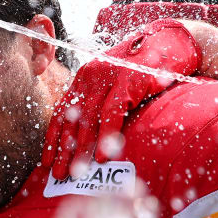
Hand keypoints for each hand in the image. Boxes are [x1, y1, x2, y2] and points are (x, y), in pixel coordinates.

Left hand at [44, 19, 200, 177]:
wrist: (171, 43)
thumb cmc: (142, 69)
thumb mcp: (114, 84)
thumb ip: (100, 103)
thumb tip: (88, 139)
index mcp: (83, 79)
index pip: (61, 112)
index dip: (53, 138)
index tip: (46, 162)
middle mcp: (91, 77)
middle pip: (72, 120)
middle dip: (64, 150)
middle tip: (59, 174)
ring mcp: (108, 77)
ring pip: (89, 120)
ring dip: (82, 150)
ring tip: (77, 172)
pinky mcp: (128, 81)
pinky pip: (112, 114)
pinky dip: (106, 137)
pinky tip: (103, 156)